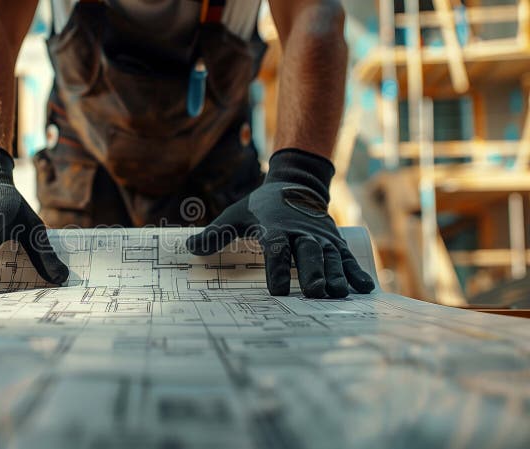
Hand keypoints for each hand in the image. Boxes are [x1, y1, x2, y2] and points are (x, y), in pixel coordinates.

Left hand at [186, 149, 373, 297]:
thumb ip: (215, 234)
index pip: (277, 248)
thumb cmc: (260, 207)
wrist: (295, 185)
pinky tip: (365, 290)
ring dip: (337, 276)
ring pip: (332, 258)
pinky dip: (357, 273)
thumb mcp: (236, 215)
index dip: (279, 268)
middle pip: (310, 253)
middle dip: (314, 272)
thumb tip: (189, 249)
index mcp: (276, 227)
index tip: (279, 290)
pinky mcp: (335, 243)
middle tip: (318, 293)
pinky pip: (348, 259)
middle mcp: (302, 232)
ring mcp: (322, 237)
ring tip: (340, 296)